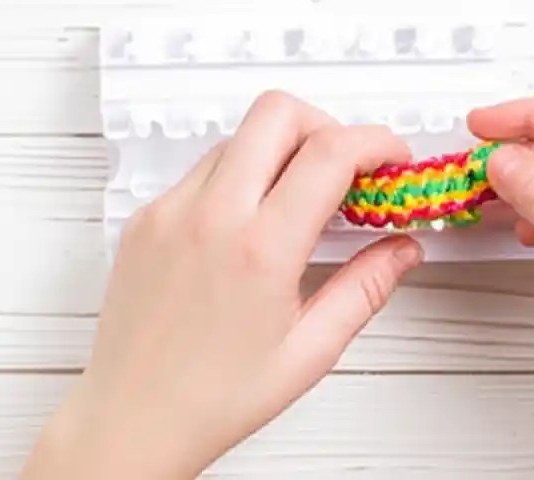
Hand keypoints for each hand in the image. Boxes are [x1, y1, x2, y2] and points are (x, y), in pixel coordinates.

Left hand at [22, 92, 423, 479]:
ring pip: (239, 136)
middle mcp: (210, 217)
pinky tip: (252, 223)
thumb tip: (402, 250)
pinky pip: (203, 169)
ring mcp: (170, 212)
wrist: (132, 420)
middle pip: (278, 112)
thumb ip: (364, 289)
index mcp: (259, 250)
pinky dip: (239, 177)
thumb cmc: (212, 399)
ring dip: (280, 151)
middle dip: (327, 125)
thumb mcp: (310, 351)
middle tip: (347, 167)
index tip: (392, 157)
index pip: (330, 152)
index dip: (376, 141)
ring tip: (299, 202)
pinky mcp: (146, 219)